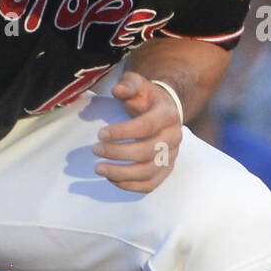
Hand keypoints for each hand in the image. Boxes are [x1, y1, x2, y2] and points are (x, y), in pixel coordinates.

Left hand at [94, 72, 182, 193]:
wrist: (165, 110)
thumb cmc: (147, 98)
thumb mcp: (138, 85)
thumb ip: (128, 84)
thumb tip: (118, 90)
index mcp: (168, 115)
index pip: (146, 127)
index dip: (122, 132)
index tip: (100, 134)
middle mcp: (174, 137)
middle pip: (147, 152)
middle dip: (118, 153)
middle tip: (95, 150)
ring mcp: (171, 156)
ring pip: (148, 172)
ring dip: (121, 174)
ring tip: (99, 168)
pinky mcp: (166, 169)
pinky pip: (150, 184)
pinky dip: (130, 186)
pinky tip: (112, 179)